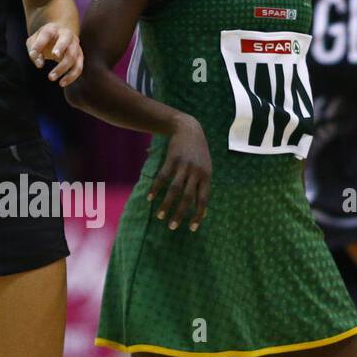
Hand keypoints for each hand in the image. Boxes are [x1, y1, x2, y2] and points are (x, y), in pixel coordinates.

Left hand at [26, 23, 82, 86]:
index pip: (46, 34)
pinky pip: (78, 67)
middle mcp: (67, 35)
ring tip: (51, 77)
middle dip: (60, 48)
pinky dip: (71, 76)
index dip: (40, 43)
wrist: (60, 35)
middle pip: (66, 41)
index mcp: (53, 29)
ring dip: (63, 68)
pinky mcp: (80, 56)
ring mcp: (75, 45)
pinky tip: (61, 83)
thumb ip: (33, 50)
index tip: (32, 54)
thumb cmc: (44, 40)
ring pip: (73, 56)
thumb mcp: (33, 41)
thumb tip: (39, 64)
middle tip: (53, 56)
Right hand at [147, 113, 210, 230]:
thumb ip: (203, 188)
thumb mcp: (205, 169)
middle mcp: (196, 172)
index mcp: (206, 176)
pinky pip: (163, 177)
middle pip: (188, 197)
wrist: (189, 128)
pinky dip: (156, 188)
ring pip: (174, 189)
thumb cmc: (198, 154)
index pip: (203, 200)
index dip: (198, 214)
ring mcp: (184, 165)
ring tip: (160, 216)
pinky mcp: (172, 159)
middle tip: (172, 227)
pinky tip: (150, 197)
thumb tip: (204, 212)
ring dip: (166, 204)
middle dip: (180, 213)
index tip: (191, 228)